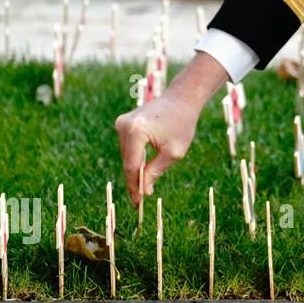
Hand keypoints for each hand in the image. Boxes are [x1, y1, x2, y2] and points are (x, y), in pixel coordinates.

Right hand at [115, 51, 228, 205]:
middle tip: (138, 202)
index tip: (137, 203)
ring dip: (134, 170)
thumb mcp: (174, 152)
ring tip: (140, 190)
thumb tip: (143, 191)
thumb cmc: (182, 124)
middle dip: (134, 181)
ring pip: (126, 156)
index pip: (132, 166)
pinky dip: (134, 159)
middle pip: (127, 162)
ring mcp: (121, 123)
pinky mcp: (123, 123)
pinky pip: (127, 147)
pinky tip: (140, 173)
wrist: (182, 99)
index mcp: (135, 131)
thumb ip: (155, 171)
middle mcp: (123, 126)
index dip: (134, 186)